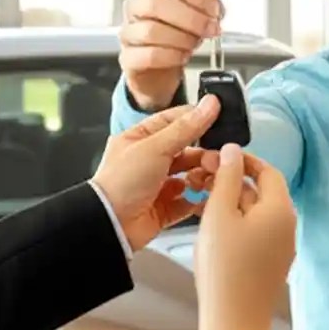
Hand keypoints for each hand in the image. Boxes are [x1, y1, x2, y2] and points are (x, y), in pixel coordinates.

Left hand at [91, 95, 220, 251]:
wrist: (109, 224)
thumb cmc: (121, 182)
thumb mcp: (155, 147)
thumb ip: (186, 128)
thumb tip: (210, 104)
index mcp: (140, 139)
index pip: (174, 121)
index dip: (196, 119)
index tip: (219, 118)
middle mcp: (149, 160)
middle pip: (186, 150)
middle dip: (203, 153)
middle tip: (215, 158)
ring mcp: (156, 185)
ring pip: (190, 175)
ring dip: (202, 175)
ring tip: (208, 178)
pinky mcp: (163, 208)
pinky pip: (188, 202)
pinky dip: (197, 200)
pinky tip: (203, 197)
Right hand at [120, 0, 222, 110]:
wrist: (160, 70)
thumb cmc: (177, 37)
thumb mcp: (196, 16)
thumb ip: (208, 8)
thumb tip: (216, 8)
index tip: (214, 9)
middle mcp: (137, 6)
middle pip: (156, 2)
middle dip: (191, 18)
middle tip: (210, 30)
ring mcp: (128, 31)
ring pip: (151, 31)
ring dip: (181, 39)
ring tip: (193, 44)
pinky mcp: (128, 58)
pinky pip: (148, 55)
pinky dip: (171, 57)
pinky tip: (181, 56)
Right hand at [195, 144, 296, 329]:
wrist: (233, 320)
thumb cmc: (225, 266)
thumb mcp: (219, 213)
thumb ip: (226, 177)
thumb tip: (232, 151)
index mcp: (280, 209)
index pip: (267, 171)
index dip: (243, 161)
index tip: (217, 159)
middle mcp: (287, 226)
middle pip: (261, 192)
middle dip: (232, 182)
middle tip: (202, 179)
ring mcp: (281, 247)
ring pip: (256, 214)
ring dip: (230, 203)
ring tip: (200, 202)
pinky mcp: (270, 264)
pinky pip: (255, 233)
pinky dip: (235, 223)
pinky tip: (210, 227)